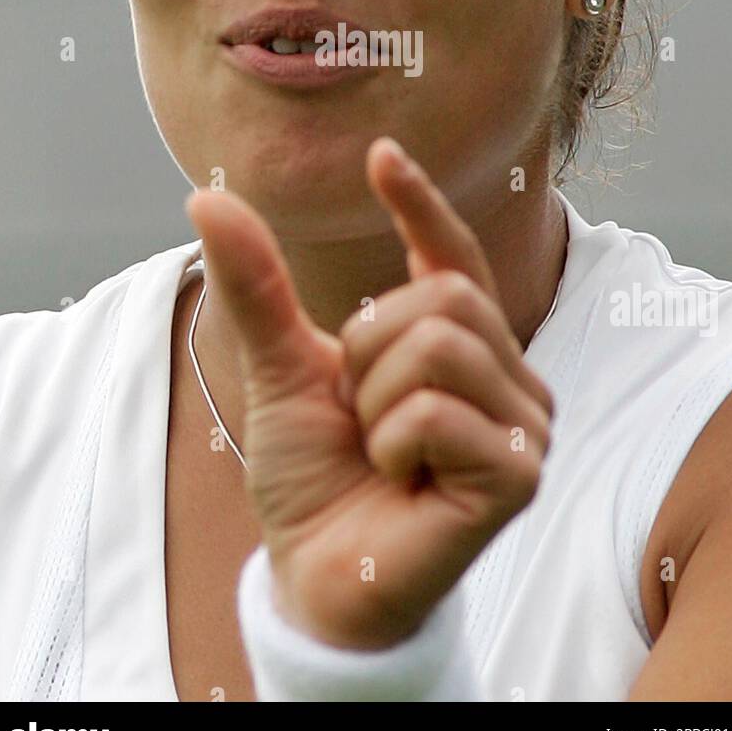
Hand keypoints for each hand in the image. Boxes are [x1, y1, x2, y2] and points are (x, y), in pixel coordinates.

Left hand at [185, 137, 554, 650]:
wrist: (316, 575)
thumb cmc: (315, 477)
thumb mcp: (281, 368)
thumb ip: (258, 286)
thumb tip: (208, 196)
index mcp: (460, 345)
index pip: (453, 254)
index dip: (421, 202)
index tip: (381, 155)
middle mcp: (508, 376)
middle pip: (445, 295)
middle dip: (369, 348)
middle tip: (359, 412)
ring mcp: (524, 425)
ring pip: (439, 344)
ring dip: (375, 400)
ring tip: (379, 450)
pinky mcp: (519, 473)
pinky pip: (436, 411)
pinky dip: (390, 446)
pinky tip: (399, 483)